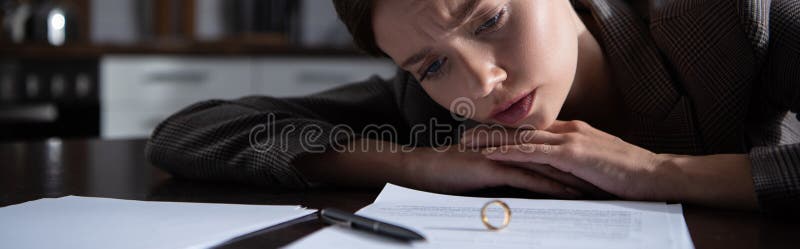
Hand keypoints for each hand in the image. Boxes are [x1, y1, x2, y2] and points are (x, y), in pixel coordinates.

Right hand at [405, 145, 582, 198]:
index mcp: (510, 143)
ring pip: (545, 166)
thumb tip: (524, 179)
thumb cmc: (449, 170)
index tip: (595, 169)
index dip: (572, 159)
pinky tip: (566, 194)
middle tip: (605, 177)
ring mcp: (502, 154)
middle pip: (554, 155)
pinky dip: (549, 186)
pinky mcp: (493, 168)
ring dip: (571, 177)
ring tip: (595, 188)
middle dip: (579, 167)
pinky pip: (527, 177)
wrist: (421, 168)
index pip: (548, 150)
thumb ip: (505, 168)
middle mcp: (510, 145)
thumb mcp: (483, 168)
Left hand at [464, 120, 669, 200]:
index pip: (534, 128)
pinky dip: (510, 152)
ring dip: (492, 139)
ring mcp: (571, 140)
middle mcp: (569, 130)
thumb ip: (575, 165)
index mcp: (575, 132)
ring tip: (467, 141)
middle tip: (464, 132)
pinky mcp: (573, 155)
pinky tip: (491, 154)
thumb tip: (556, 173)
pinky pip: (534, 152)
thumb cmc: (630, 175)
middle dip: (491, 130)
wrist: (656, 175)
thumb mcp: (597, 166)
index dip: (507, 130)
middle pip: (522, 129)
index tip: (483, 131)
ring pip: (522, 137)